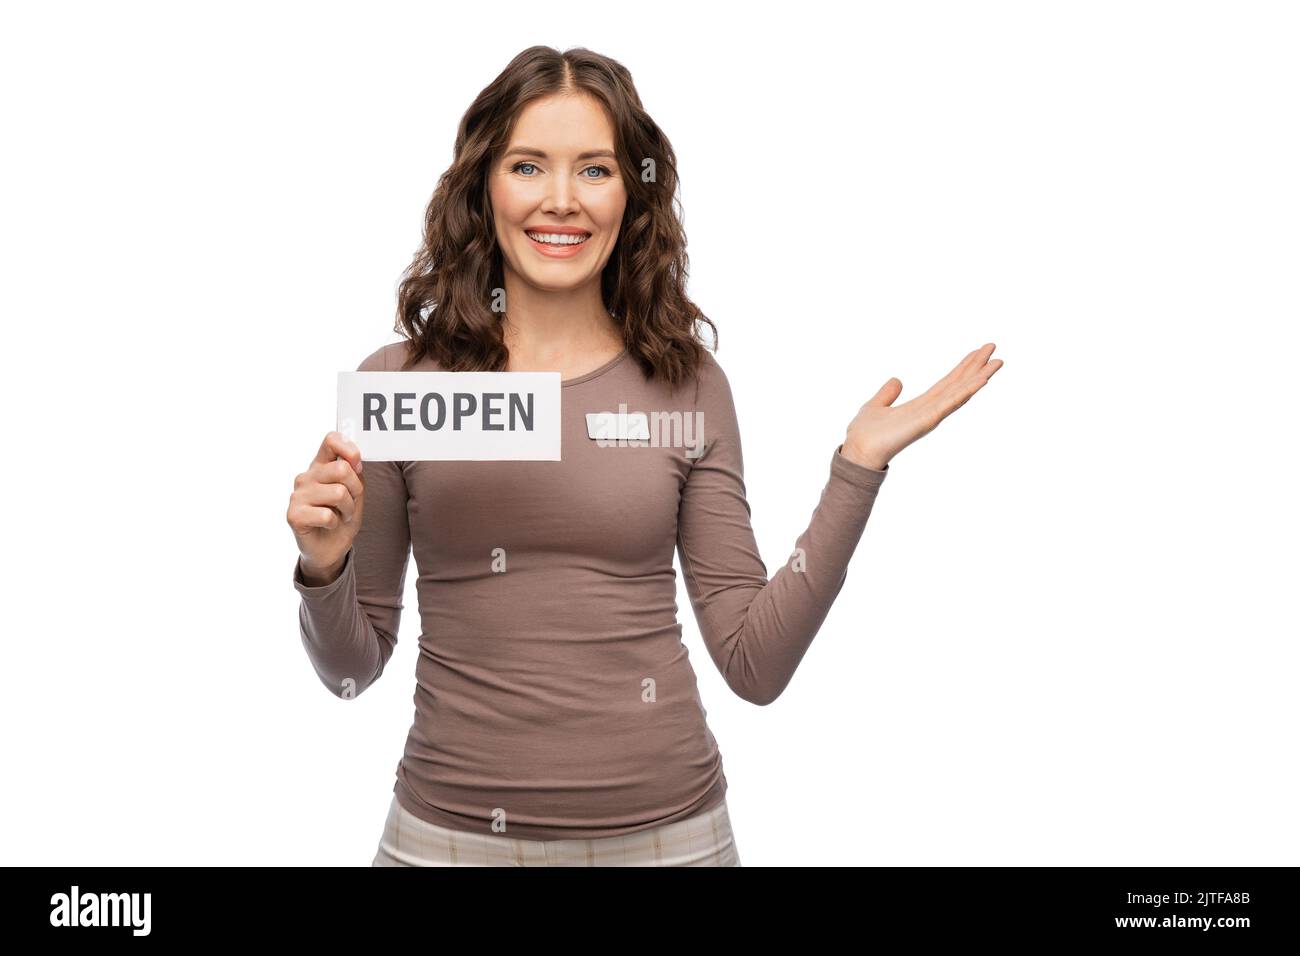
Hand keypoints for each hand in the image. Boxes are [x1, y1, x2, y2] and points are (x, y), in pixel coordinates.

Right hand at [286, 431, 365, 584]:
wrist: (329, 549)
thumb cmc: (342, 518)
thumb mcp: (355, 494)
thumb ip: (355, 475)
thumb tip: (355, 461)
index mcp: (321, 466)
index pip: (331, 440)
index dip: (349, 449)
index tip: (358, 465)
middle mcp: (307, 476)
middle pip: (342, 469)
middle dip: (356, 489)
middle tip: (351, 503)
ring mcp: (297, 495)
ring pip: (339, 493)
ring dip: (348, 510)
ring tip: (341, 516)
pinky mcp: (293, 515)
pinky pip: (327, 515)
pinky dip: (336, 524)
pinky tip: (328, 526)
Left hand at [841, 343, 1003, 470]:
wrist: (857, 450)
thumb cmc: (864, 434)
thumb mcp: (875, 405)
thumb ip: (887, 394)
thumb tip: (896, 380)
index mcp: (921, 406)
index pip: (947, 383)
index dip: (963, 368)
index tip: (978, 352)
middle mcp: (930, 410)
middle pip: (958, 384)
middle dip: (976, 367)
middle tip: (994, 347)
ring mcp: (931, 416)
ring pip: (960, 393)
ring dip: (980, 377)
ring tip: (998, 362)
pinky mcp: (927, 421)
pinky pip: (950, 404)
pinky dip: (966, 392)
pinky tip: (981, 380)